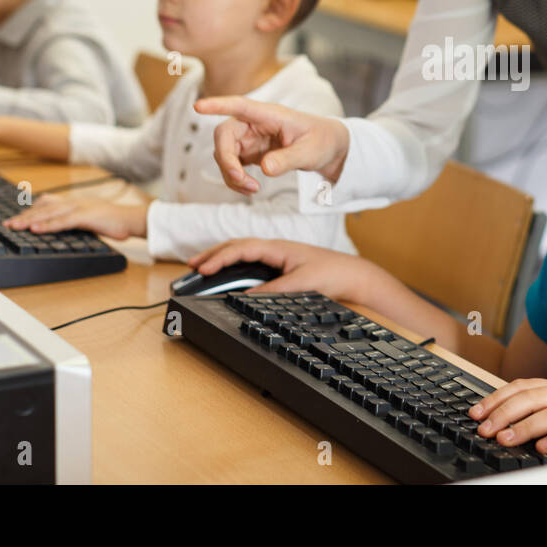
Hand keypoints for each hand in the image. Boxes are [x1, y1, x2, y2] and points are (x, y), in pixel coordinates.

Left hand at [3, 197, 147, 238]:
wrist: (131, 219)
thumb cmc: (113, 221)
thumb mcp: (90, 217)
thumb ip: (74, 219)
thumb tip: (60, 226)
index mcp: (74, 202)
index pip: (46, 204)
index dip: (29, 211)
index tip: (15, 218)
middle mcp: (73, 202)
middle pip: (43, 208)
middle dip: (24, 216)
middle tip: (7, 224)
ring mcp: (79, 207)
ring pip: (49, 213)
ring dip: (30, 220)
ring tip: (15, 226)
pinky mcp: (85, 216)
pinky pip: (62, 221)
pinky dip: (48, 225)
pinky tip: (36, 229)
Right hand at [187, 237, 382, 303]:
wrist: (354, 277)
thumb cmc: (333, 273)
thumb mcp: (302, 284)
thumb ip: (273, 290)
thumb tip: (246, 298)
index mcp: (278, 247)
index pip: (241, 247)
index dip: (219, 257)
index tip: (202, 268)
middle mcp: (275, 250)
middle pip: (237, 247)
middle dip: (213, 255)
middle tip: (192, 266)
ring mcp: (277, 258)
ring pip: (243, 255)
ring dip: (222, 260)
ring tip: (202, 269)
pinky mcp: (281, 269)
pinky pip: (251, 264)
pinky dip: (235, 268)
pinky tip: (228, 277)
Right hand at [193, 96, 349, 193]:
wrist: (329, 149)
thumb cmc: (322, 142)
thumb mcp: (310, 152)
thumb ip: (288, 159)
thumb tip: (264, 168)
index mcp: (270, 115)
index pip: (240, 106)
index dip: (218, 105)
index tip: (198, 107)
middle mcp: (255, 124)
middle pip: (224, 135)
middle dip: (226, 159)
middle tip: (240, 180)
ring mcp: (250, 138)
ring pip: (225, 153)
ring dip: (231, 174)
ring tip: (252, 189)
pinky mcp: (249, 152)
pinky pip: (232, 165)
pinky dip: (236, 179)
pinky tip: (250, 188)